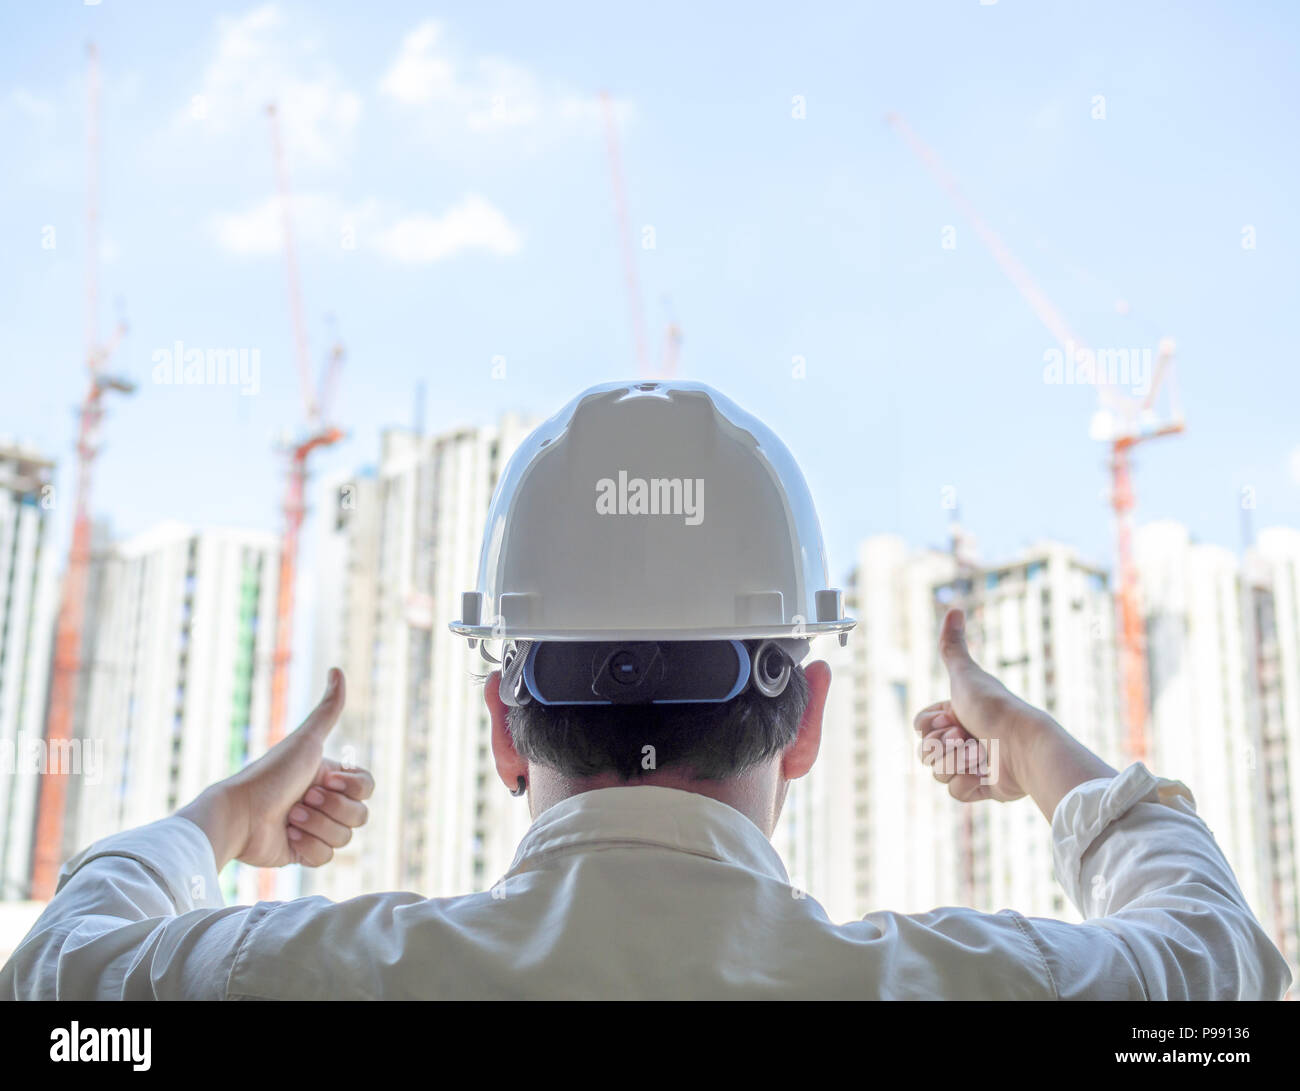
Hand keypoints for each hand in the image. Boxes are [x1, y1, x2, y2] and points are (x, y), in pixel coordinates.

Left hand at [178, 668, 374, 869]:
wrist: (239, 815)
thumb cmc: (270, 774)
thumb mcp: (305, 740)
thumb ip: (328, 709)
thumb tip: (337, 669)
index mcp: (329, 777)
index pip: (367, 788)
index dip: (352, 788)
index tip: (326, 780)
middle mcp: (325, 802)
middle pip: (361, 815)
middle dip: (331, 809)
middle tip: (303, 799)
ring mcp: (315, 829)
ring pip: (345, 838)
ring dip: (317, 826)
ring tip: (291, 817)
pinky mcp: (303, 853)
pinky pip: (327, 857)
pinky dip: (309, 846)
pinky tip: (289, 835)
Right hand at [915, 608, 1115, 818]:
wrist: (1023, 747)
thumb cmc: (995, 709)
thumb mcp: (966, 675)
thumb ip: (952, 647)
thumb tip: (953, 607)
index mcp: (958, 714)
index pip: (920, 726)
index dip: (928, 726)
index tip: (949, 718)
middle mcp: (963, 738)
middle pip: (925, 750)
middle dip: (941, 746)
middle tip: (964, 737)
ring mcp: (971, 764)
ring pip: (937, 772)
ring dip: (954, 763)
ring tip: (977, 756)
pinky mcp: (982, 788)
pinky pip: (955, 791)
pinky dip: (967, 783)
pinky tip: (983, 774)